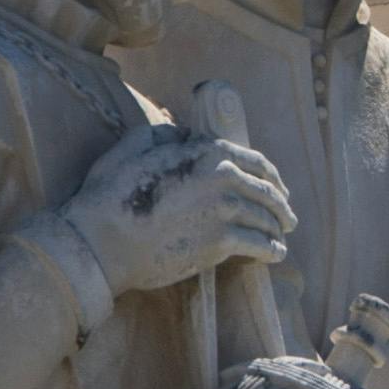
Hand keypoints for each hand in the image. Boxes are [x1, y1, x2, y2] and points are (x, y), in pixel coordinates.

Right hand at [64, 120, 294, 294]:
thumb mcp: (135, 146)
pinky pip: (258, 245)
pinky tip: (276, 254)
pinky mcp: (220, 243)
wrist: (101, 241)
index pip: (255, 161)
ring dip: (278, 228)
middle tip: (288, 216)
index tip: (278, 186)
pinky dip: (271, 249)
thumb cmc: (110, 194)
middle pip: (266, 191)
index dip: (272, 175)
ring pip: (265, 218)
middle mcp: (223, 177)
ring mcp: (224, 211)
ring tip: (283, 236)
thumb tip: (185, 134)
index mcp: (206, 150)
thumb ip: (166, 134)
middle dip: (281, 204)